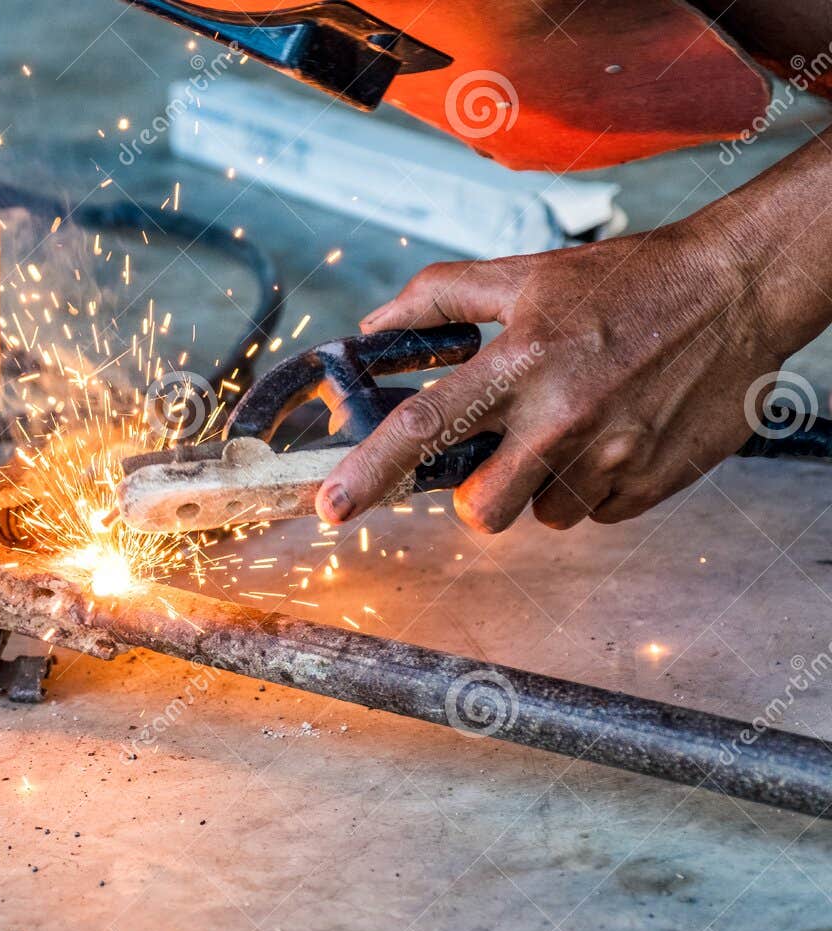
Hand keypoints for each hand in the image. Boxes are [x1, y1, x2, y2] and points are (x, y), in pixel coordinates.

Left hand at [314, 215, 800, 532]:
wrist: (738, 288)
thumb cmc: (628, 281)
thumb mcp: (526, 274)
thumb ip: (440, 298)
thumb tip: (373, 326)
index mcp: (520, 361)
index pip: (426, 426)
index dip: (371, 471)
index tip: (332, 506)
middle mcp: (562, 415)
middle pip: (482, 508)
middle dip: (478, 497)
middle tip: (501, 456)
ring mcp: (611, 456)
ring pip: (539, 515)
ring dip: (544, 483)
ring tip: (578, 425)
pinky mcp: (650, 484)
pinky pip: (592, 513)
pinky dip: (593, 485)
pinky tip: (616, 434)